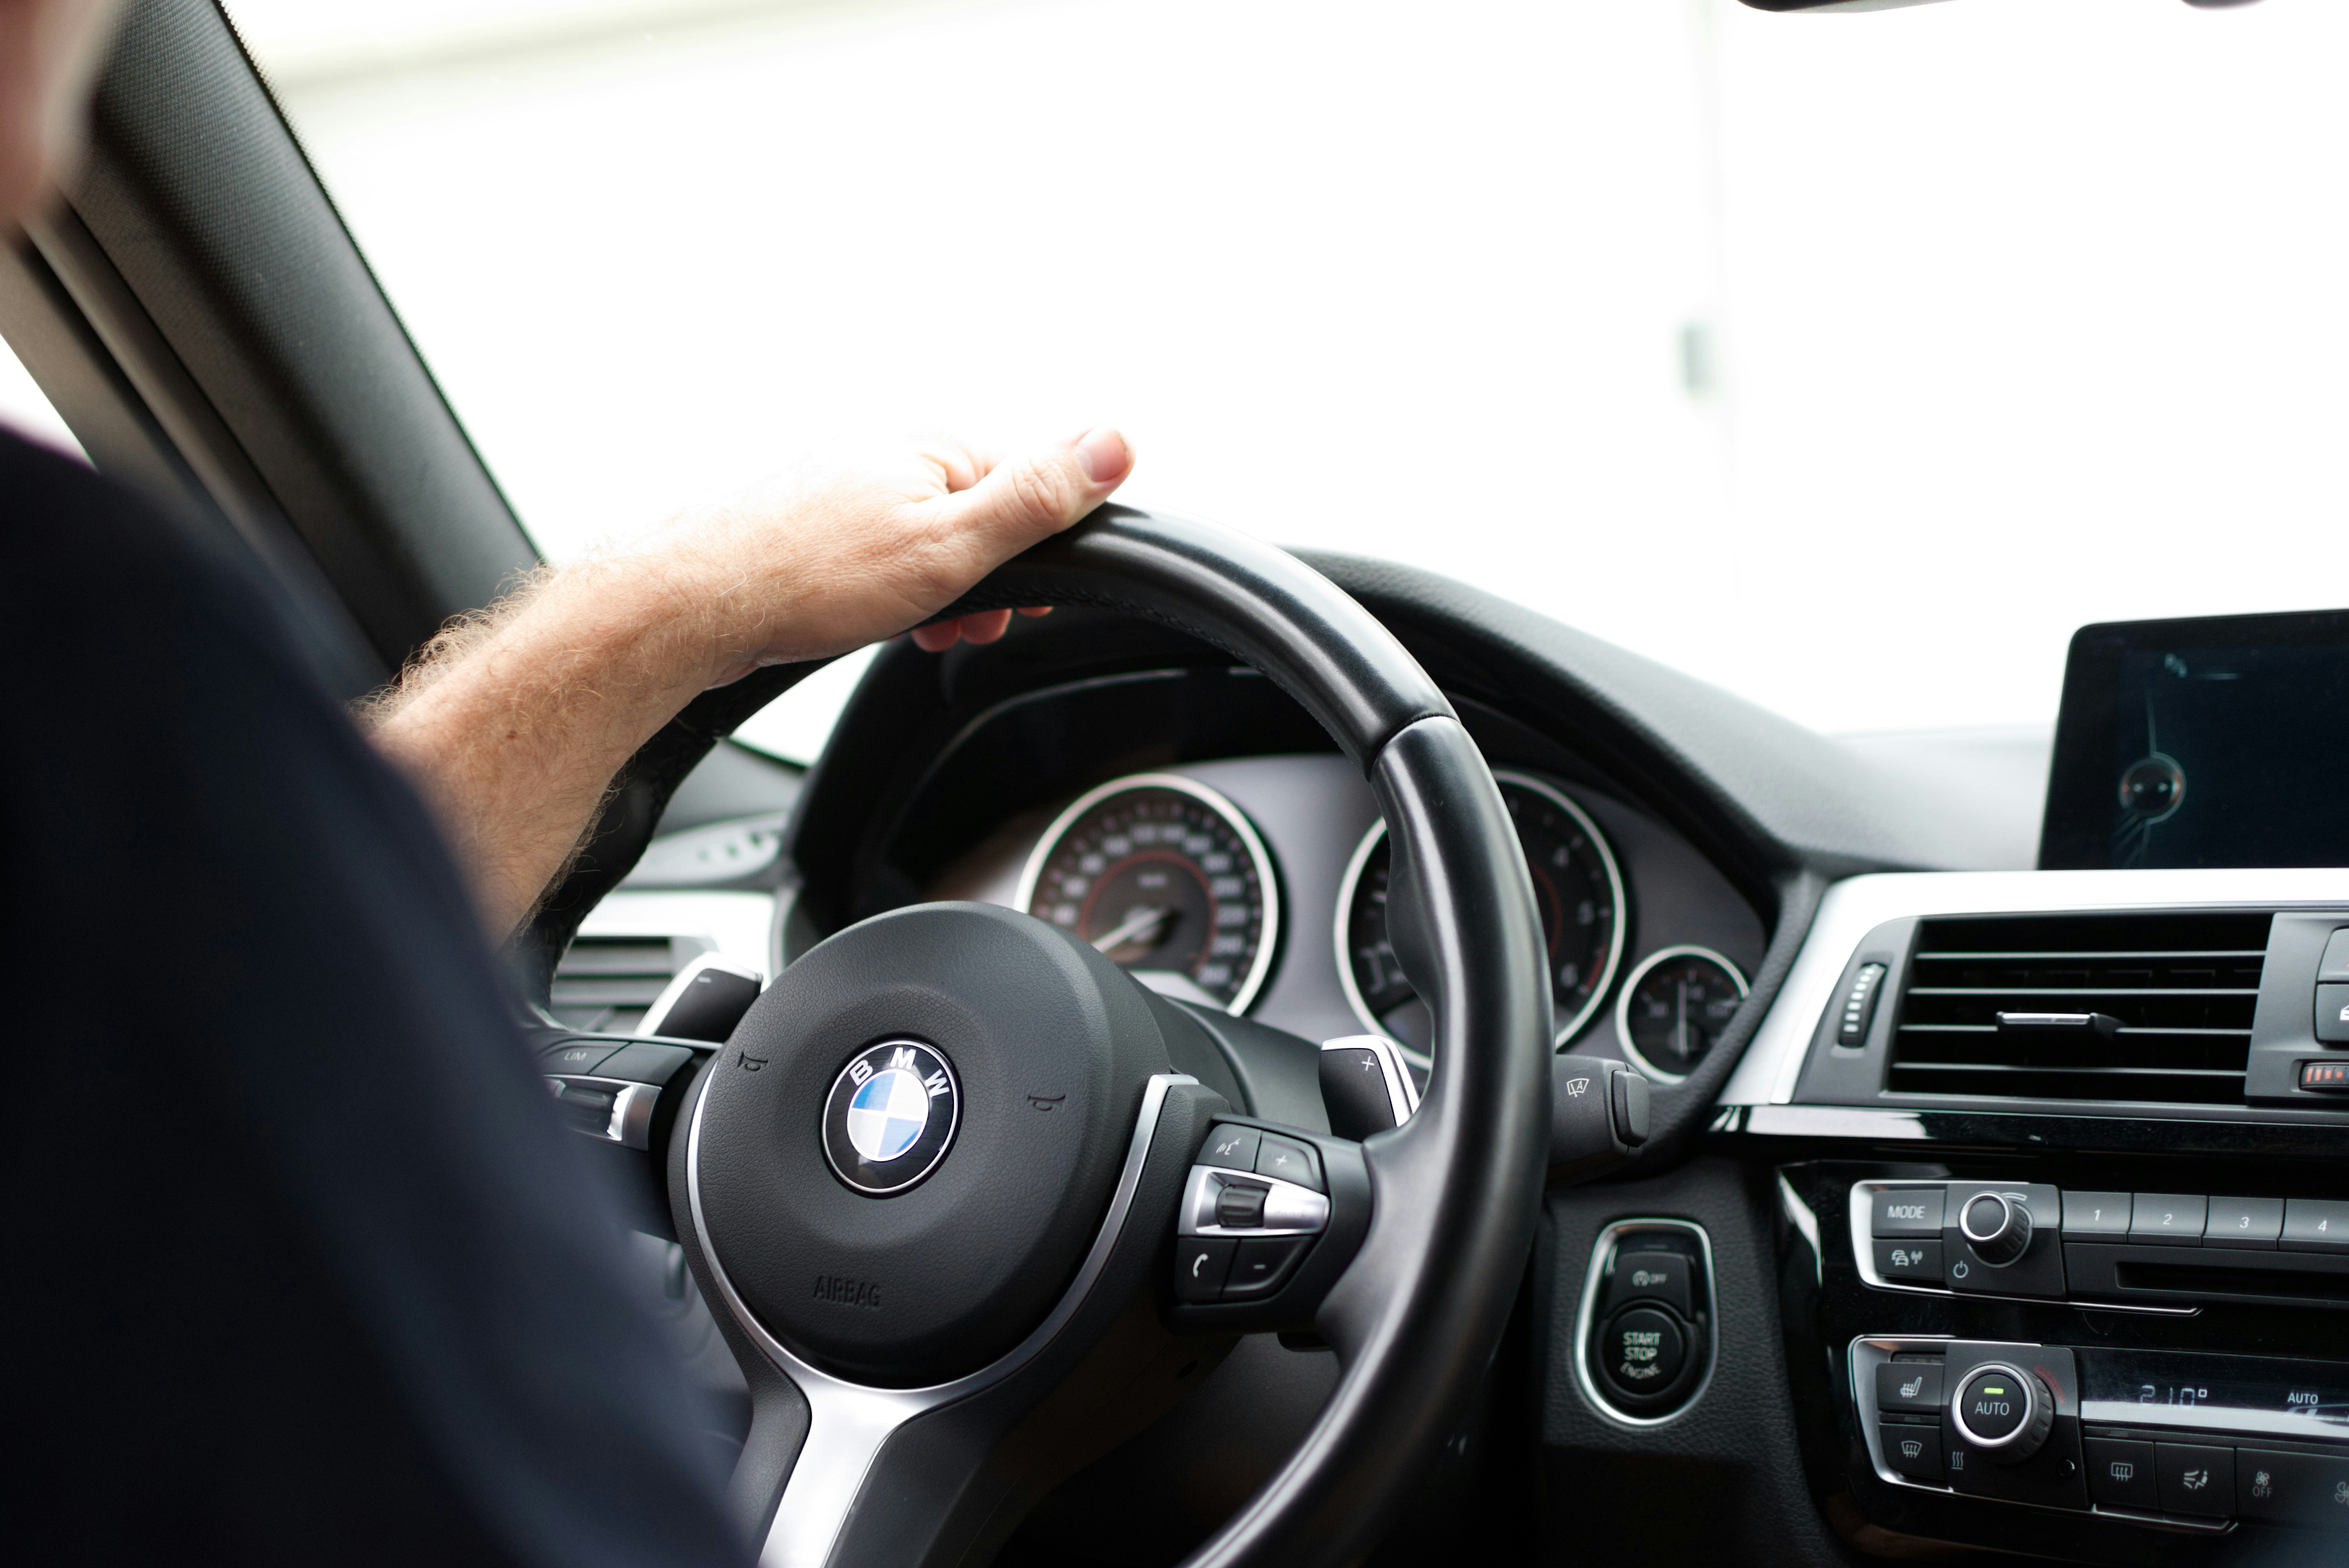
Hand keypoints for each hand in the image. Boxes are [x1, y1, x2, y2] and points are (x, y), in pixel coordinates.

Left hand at [648, 428, 1133, 682]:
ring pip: (930, 543)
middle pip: (981, 518)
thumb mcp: (951, 543)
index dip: (1037, 556)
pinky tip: (870, 619)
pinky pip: (884, 557)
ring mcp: (851, 488)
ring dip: (938, 595)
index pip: (1031, 487)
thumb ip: (1038, 497)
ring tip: (912, 627)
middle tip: (960, 626)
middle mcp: (892, 455)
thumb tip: (1118, 441)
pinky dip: (892, 595)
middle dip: (985, 582)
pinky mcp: (819, 525)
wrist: (692, 603)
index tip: (1018, 607)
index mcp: (934, 447)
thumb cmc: (810, 575)